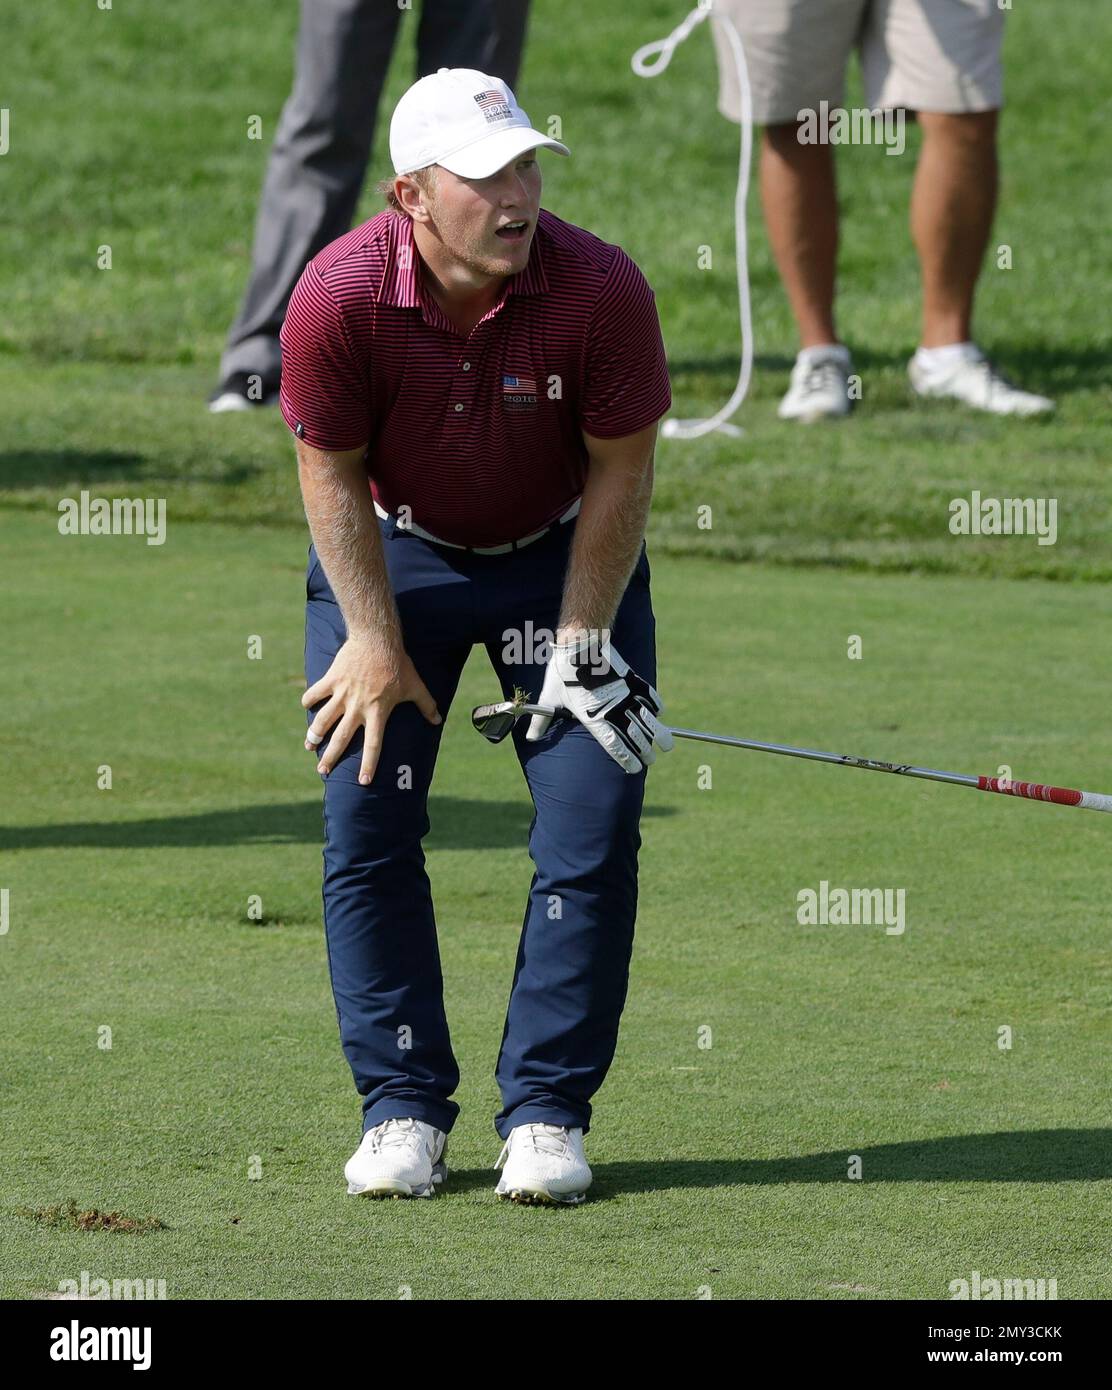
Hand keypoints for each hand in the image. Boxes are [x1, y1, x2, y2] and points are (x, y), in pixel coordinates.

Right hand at [302, 637, 440, 783]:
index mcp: (377, 712)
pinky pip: (316, 692)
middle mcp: (357, 707)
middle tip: (322, 771)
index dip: (368, 764)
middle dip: (330, 757)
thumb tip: (438, 720)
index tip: (362, 781)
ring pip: (324, 719)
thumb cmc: (398, 664)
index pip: (373, 745)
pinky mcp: (332, 679)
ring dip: (314, 733)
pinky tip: (305, 706)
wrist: (377, 640)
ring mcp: (342, 694)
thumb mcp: (416, 686)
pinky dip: (309, 699)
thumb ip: (426, 705)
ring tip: (308, 745)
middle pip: (341, 738)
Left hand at [526, 634, 672, 773]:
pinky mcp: (631, 679)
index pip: (614, 745)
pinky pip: (648, 695)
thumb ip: (542, 722)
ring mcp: (624, 694)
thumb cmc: (562, 672)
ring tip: (667, 745)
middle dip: (646, 750)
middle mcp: (613, 709)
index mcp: (593, 717)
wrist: (579, 643)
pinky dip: (655, 705)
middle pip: (636, 736)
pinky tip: (659, 714)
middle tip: (652, 760)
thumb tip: (530, 739)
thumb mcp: (549, 699)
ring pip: (647, 719)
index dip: (626, 758)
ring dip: (659, 733)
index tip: (635, 769)